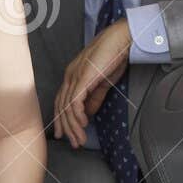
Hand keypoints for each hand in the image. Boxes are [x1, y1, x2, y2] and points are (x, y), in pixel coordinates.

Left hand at [53, 20, 131, 149]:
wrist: (121, 39)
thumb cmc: (113, 56)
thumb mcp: (103, 82)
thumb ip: (94, 98)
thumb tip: (89, 114)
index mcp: (72, 76)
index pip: (61, 102)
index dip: (62, 120)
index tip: (65, 135)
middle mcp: (69, 76)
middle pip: (61, 107)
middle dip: (67, 128)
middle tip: (74, 143)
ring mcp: (74, 76)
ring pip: (67, 107)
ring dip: (74, 126)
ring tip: (80, 139)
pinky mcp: (83, 77)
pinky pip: (75, 101)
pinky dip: (78, 115)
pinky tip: (84, 124)